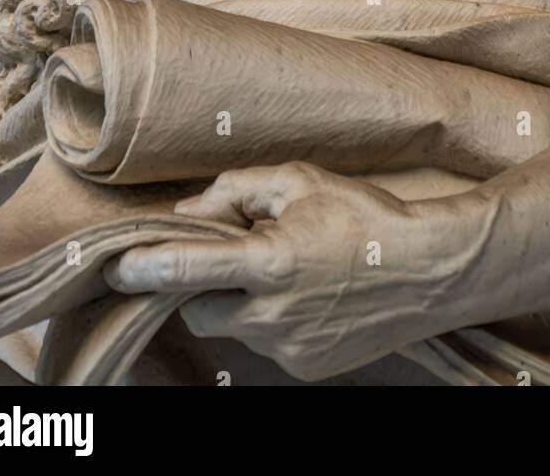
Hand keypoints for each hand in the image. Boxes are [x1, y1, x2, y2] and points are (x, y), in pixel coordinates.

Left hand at [103, 161, 482, 380]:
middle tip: (226, 257)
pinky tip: (308, 295)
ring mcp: (290, 348)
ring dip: (241, 302)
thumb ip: (238, 190)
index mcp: (270, 262)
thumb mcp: (301, 182)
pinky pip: (267, 344)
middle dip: (198, 287)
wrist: (432, 270)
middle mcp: (273, 315)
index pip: (186, 270)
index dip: (144, 269)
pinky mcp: (307, 368)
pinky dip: (272, 321)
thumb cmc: (368, 216)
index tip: (116, 268)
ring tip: (285, 270)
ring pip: (235, 328)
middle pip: (198, 310)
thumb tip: (192, 209)